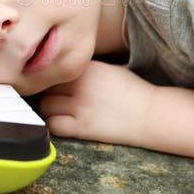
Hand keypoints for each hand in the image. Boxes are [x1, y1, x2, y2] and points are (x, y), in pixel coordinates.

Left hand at [38, 60, 154, 145]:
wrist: (149, 114)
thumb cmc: (130, 90)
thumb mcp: (105, 68)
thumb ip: (82, 70)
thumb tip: (60, 71)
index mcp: (85, 67)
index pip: (53, 68)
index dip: (50, 76)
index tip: (51, 82)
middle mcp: (79, 84)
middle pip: (45, 86)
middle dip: (46, 91)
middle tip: (53, 97)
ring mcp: (79, 106)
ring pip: (45, 106)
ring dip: (48, 108)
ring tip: (57, 111)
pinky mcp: (82, 126)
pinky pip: (53, 125)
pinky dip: (53, 125)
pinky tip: (61, 123)